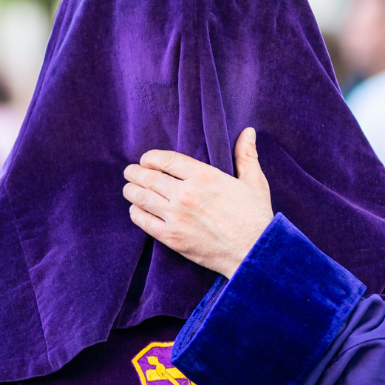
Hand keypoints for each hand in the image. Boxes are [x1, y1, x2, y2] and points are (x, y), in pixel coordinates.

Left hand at [123, 127, 272, 278]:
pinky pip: (143, 221)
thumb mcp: (255, 182)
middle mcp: (186, 194)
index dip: (151, 157)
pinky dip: (135, 213)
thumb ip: (246, 155)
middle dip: (135, 173)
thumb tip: (248, 131)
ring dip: (131, 190)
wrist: (254, 253)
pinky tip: (135, 210)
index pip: (167, 160)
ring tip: (128, 188)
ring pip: (141, 197)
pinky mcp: (171, 237)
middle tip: (130, 172)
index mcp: (204, 176)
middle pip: (149, 177)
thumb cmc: (256, 217)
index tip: (145, 159)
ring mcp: (176, 216)